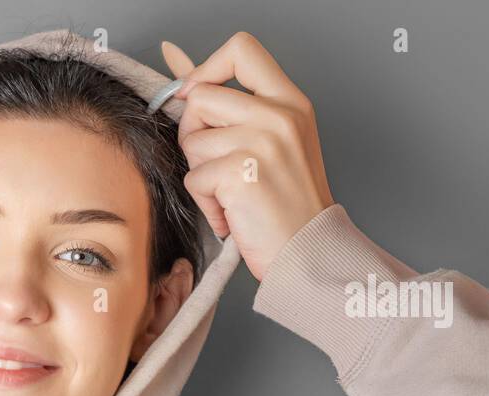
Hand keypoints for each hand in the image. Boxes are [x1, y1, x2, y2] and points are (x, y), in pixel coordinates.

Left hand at [161, 32, 334, 281]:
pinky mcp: (243, 173)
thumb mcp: (275, 143)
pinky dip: (206, 204)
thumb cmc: (286, 205)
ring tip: (231, 196)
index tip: (194, 97)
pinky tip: (232, 214)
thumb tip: (181, 78)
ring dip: (201, 176)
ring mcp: (263, 142)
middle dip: (194, 135)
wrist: (308, 252)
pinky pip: (194, 179)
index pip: (241, 50)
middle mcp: (280, 115)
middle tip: (218, 166)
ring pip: (192, 142)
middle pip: (201, 98)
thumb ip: (238, 111)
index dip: (206, 69)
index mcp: (290, 101)